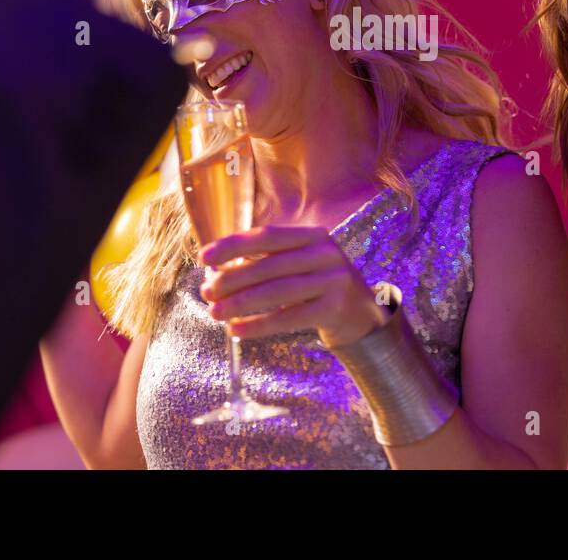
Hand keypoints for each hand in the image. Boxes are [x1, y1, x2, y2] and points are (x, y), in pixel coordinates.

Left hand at [198, 226, 389, 347]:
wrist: (363, 315)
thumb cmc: (319, 288)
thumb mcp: (299, 266)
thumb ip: (266, 263)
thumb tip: (217, 272)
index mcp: (312, 235)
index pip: (267, 236)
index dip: (233, 245)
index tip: (204, 258)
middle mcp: (326, 252)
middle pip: (269, 265)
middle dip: (232, 279)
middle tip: (206, 292)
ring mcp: (334, 280)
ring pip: (277, 291)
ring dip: (240, 303)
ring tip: (215, 313)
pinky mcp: (335, 308)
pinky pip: (289, 317)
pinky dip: (259, 325)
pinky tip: (237, 331)